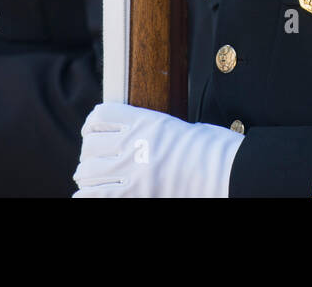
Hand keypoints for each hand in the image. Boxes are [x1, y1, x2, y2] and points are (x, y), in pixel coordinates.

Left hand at [73, 102, 242, 197]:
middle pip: (90, 145)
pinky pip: (94, 194)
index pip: (101, 116)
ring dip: (87, 175)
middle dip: (89, 154)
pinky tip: (88, 194)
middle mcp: (134, 143)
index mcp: (146, 121)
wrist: (224, 171)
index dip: (92, 125)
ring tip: (90, 180)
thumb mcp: (185, 127)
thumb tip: (152, 137)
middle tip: (93, 162)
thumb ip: (160, 131)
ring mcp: (132, 169)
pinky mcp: (134, 193)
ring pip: (88, 170)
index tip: (92, 131)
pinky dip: (87, 195)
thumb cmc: (213, 150)